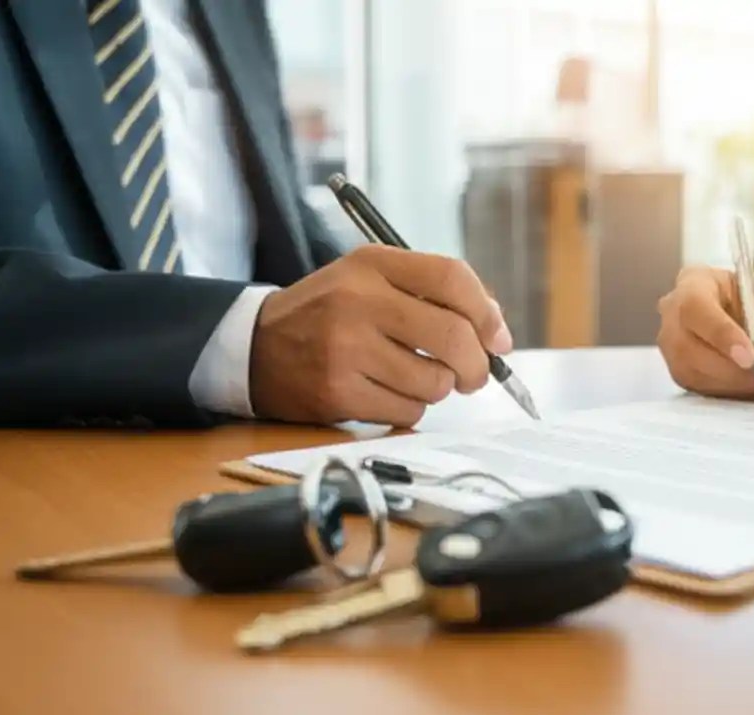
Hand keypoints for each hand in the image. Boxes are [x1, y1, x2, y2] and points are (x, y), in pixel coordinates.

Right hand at [250, 245, 510, 426]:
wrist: (256, 347)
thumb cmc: (330, 314)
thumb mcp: (371, 281)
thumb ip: (432, 295)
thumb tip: (496, 331)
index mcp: (372, 264)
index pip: (452, 277)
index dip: (487, 312)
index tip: (497, 339)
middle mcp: (358, 300)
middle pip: (453, 335)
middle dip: (477, 365)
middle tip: (474, 375)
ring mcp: (345, 348)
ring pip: (434, 382)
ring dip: (437, 388)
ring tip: (413, 378)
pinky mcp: (337, 392)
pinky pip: (407, 412)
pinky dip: (409, 409)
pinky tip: (386, 393)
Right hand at [656, 266, 753, 395]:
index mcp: (695, 281)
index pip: (695, 305)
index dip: (720, 333)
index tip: (750, 356)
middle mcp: (674, 311)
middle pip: (685, 343)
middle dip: (727, 366)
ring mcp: (672, 343)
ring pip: (688, 370)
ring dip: (730, 382)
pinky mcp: (680, 371)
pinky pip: (695, 387)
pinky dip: (726, 391)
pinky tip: (751, 384)